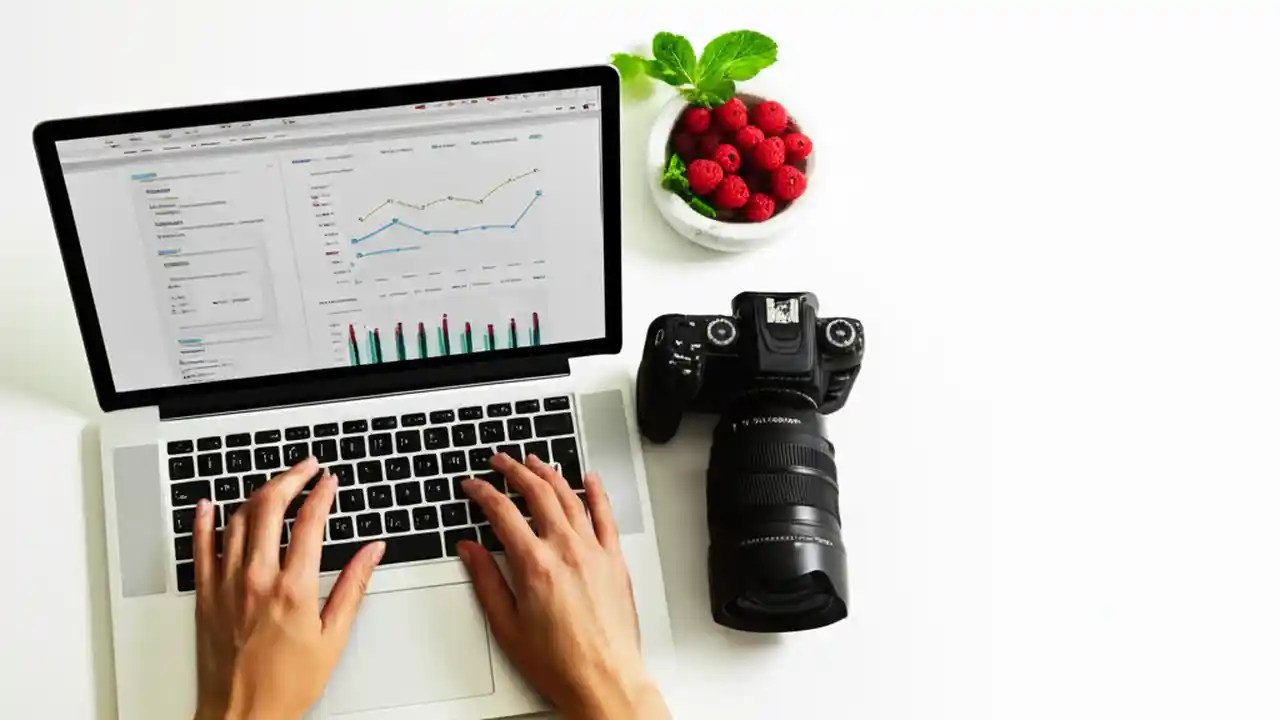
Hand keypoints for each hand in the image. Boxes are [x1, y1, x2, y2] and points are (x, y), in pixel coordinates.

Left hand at [192, 457, 384, 719]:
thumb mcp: (334, 637)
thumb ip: (353, 587)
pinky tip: (208, 505)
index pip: (309, 522)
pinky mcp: (205, 595)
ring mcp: (226, 585)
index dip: (322, 493)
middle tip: (306, 469)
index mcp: (293, 589)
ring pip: (237, 519)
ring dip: (257, 493)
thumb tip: (372, 552)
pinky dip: (202, 520)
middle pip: (270, 507)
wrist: (241, 716)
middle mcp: (257, 580)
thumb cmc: (286, 685)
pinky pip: (199, 546)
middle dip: (291, 478)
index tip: (330, 482)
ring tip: (274, 484)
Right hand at [458, 453, 669, 719]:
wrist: (604, 679)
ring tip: (535, 462)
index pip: (502, 513)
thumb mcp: (507, 626)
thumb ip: (486, 581)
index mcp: (535, 565)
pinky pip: (606, 516)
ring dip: (550, 474)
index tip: (473, 485)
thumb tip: (470, 550)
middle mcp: (566, 551)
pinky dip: (597, 492)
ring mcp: (594, 552)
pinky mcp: (615, 560)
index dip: (483, 493)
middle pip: (537, 494)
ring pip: (570, 497)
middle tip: (501, 461)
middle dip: (515, 471)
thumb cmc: (559, 662)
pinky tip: (590, 479)